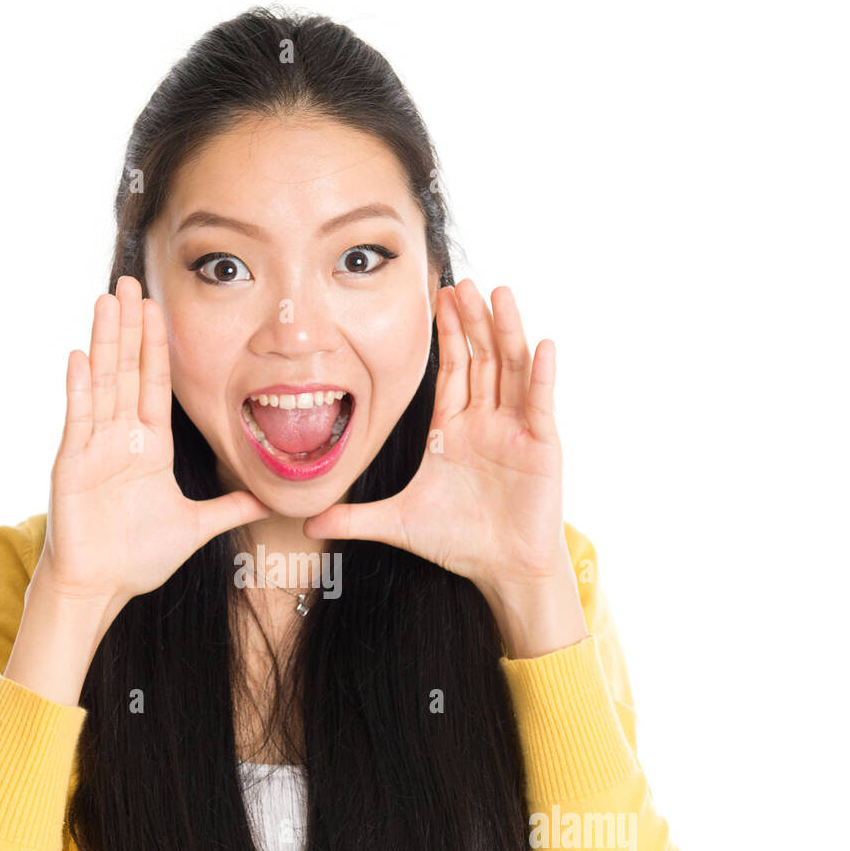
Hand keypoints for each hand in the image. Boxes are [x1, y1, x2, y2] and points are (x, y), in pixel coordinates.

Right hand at [36, 276, 271, 605]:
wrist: (101, 586)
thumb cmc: (137, 557)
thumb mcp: (196, 526)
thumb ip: (231, 508)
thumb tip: (271, 501)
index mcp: (149, 447)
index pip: (156, 385)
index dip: (158, 346)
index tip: (160, 309)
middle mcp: (120, 439)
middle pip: (127, 371)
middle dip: (130, 327)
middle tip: (131, 283)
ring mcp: (94, 448)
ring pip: (102, 384)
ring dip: (104, 342)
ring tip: (107, 301)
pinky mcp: (72, 465)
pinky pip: (78, 420)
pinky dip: (79, 389)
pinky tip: (80, 356)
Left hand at [303, 279, 570, 593]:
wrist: (502, 569)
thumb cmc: (459, 542)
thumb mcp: (397, 523)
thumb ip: (354, 517)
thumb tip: (307, 521)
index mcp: (453, 429)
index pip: (450, 371)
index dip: (446, 335)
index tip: (438, 298)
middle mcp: (485, 422)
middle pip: (480, 359)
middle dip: (471, 320)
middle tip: (460, 281)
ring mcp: (516, 430)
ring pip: (510, 370)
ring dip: (506, 331)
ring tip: (499, 294)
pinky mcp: (542, 446)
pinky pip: (541, 403)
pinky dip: (540, 374)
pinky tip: (540, 343)